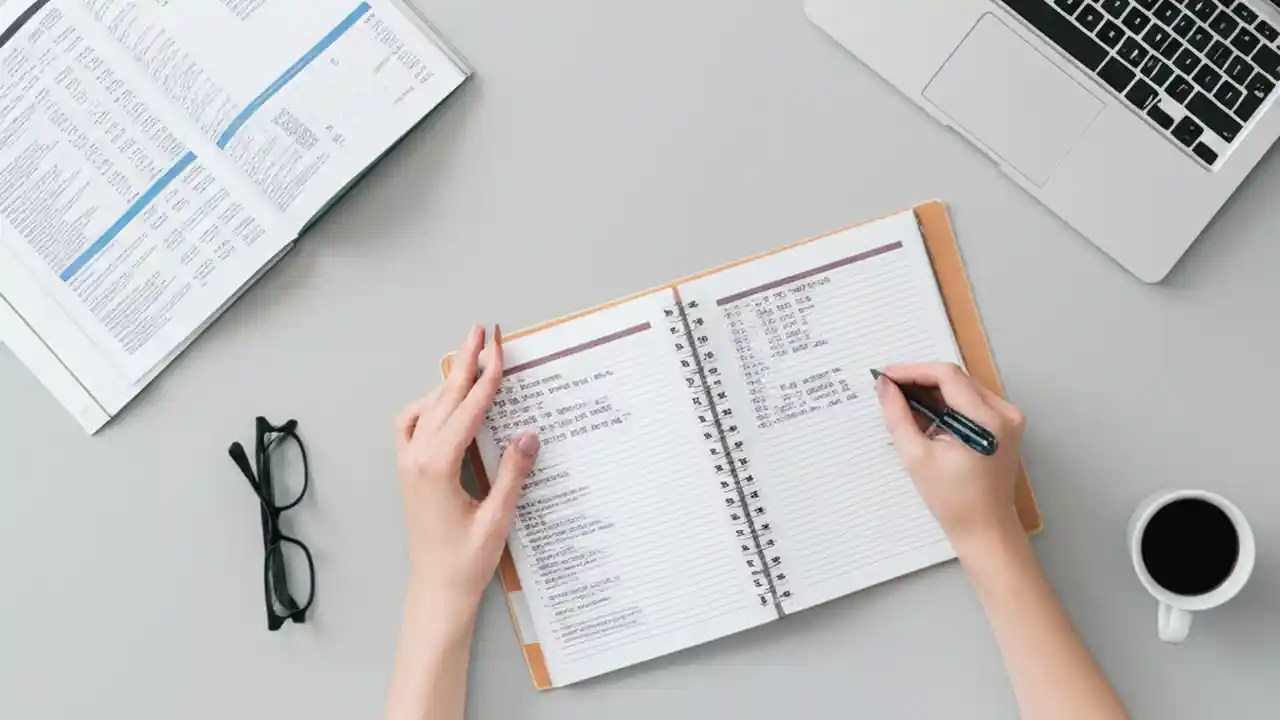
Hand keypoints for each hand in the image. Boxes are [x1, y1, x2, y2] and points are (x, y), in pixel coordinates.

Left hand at [393, 325, 539, 623]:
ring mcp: (409, 463)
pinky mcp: (409, 471)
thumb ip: (512, 473)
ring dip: (449, 379)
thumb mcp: (498, 518)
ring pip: (428, 407)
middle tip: (480, 329)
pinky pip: (413, 425)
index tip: (498, 346)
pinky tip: (444, 400)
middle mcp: (418, 458)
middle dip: (465, 361)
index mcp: (438, 465)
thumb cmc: (466, 561)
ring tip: (468, 355)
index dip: (487, 374)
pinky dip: (429, 405)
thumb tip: (529, 434)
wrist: (436, 590)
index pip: (469, 407)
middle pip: (445, 397)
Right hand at [875, 363, 1024, 555]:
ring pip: (963, 388)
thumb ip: (898, 416)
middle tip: (889, 388)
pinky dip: (947, 403)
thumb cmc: (952, 499)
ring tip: (903, 401)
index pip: (947, 376)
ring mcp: (1009, 418)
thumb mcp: (916, 456)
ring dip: (933, 390)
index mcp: (987, 420)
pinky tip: (926, 413)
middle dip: (921, 380)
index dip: (913, 371)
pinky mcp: (1005, 426)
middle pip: (956, 379)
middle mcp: (1005, 412)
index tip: (886, 376)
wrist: (985, 528)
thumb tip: (884, 386)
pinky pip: (972, 401)